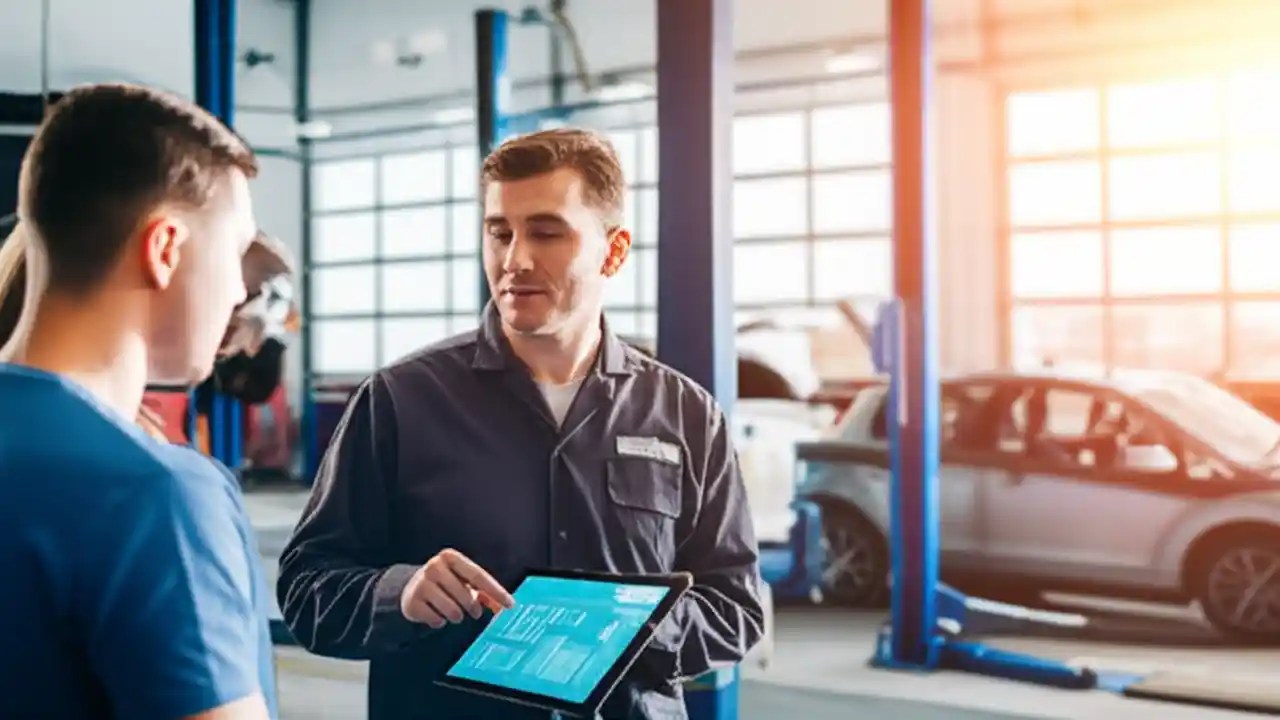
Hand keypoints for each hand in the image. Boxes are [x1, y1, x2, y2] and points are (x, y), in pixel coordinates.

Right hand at [400, 549, 515, 627]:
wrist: (411, 589)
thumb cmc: (445, 583)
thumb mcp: (462, 580)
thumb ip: (482, 591)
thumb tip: (502, 605)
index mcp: (450, 557)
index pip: (478, 576)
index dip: (496, 591)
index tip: (510, 604)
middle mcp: (434, 567)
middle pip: (466, 596)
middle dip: (474, 608)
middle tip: (475, 612)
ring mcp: (421, 584)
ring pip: (452, 611)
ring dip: (456, 616)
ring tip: (453, 612)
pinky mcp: (412, 603)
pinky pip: (437, 620)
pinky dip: (440, 622)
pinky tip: (435, 613)